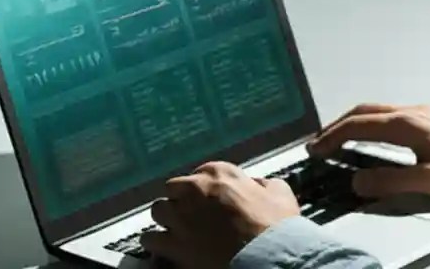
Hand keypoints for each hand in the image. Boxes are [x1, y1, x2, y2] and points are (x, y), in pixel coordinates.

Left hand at [140, 161, 299, 267]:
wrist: (269, 256)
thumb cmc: (278, 226)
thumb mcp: (280, 193)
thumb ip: (264, 184)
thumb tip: (256, 184)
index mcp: (220, 173)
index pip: (198, 174)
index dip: (202, 191)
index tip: (207, 202)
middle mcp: (195, 190)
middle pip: (173, 190)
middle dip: (180, 202)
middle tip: (190, 217)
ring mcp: (182, 217)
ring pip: (158, 211)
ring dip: (166, 221)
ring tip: (175, 233)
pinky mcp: (174, 244)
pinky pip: (150, 239)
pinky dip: (156, 245)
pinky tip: (164, 250)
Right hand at [308, 103, 429, 200]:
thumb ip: (391, 182)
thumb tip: (357, 181)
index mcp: (407, 124)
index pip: (357, 125)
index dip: (332, 137)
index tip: (314, 149)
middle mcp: (412, 112)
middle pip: (364, 111)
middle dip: (337, 125)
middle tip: (319, 143)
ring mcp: (424, 113)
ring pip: (378, 111)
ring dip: (354, 123)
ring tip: (339, 139)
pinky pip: (391, 116)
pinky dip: (371, 124)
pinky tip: (374, 139)